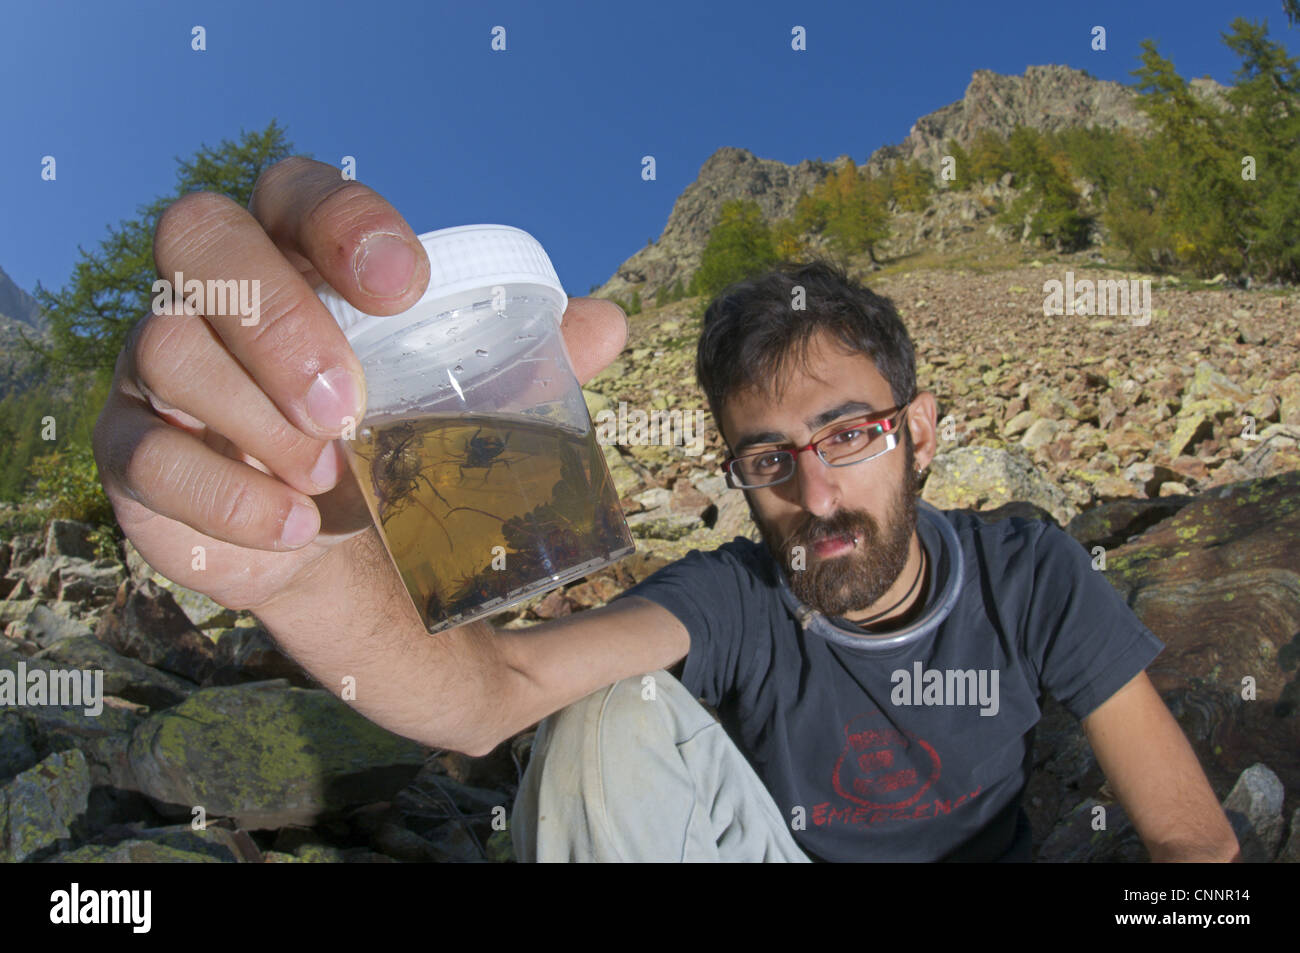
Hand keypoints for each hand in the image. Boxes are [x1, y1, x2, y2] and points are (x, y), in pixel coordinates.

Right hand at [93, 156, 627, 613]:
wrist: (345, 561)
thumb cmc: (404, 455)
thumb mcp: (471, 412)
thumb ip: (534, 364)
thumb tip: (606, 324)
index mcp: (298, 258)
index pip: (293, 190)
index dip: (340, 218)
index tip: (405, 283)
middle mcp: (214, 296)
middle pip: (202, 240)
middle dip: (278, 318)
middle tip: (348, 408)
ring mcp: (158, 370)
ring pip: (168, 349)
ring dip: (257, 421)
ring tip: (330, 481)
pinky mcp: (132, 454)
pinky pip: (144, 458)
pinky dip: (226, 498)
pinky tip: (292, 531)